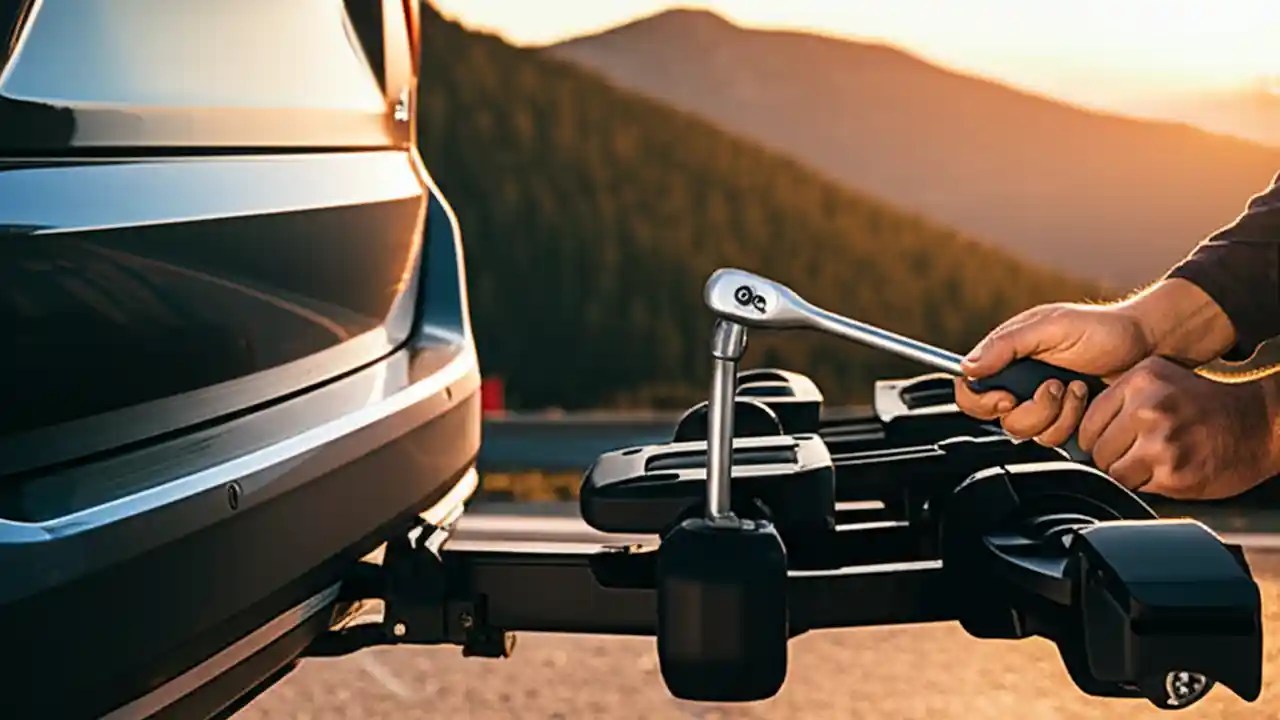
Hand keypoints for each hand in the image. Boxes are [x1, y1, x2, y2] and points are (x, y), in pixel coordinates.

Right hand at [953, 302, 1152, 445]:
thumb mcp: (1050, 326)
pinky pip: (1055, 439)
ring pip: (1029, 433)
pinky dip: (1073, 422)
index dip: (981, 401)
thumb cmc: (1102, 328)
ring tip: (1077, 387)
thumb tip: (967, 367)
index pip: (971, 390)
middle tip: (1054, 386)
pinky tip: (1087, 400)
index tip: (1006, 398)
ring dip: (1057, 413)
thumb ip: (1006, 344)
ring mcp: (1043, 406)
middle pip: (1000, 419)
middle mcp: (1020, 385)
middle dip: (1032, 409)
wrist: (1148, 345)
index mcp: (1008, 360)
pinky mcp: (1066, 422)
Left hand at [1078, 357, 1279, 498]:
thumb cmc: (1209, 403)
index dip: (1094, 437)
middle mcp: (1149, 409)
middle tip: (1133, 454)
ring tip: (1150, 463)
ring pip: (1114, 472)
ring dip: (1127, 473)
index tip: (1106, 441)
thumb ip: (1122, 396)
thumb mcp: (1163, 379)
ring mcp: (1161, 443)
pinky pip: (1139, 488)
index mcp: (1142, 381)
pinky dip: (1148, 484)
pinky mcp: (1175, 474)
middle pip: (1098, 450)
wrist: (1261, 423)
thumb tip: (1082, 425)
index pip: (1088, 421)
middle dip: (1111, 457)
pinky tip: (1167, 470)